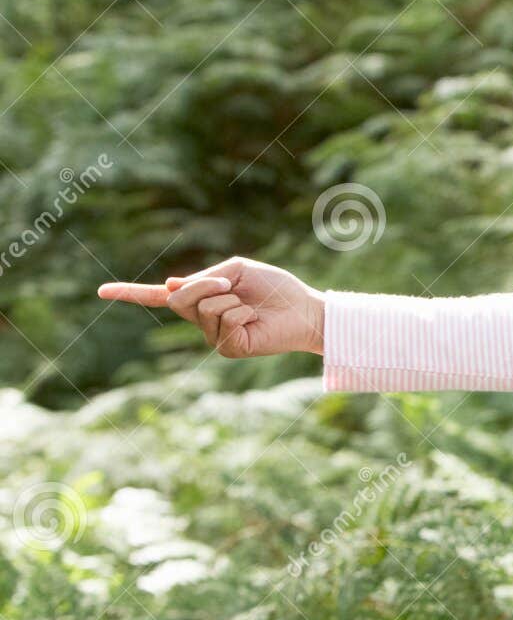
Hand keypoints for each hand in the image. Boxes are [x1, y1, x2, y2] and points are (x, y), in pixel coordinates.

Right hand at [98, 257, 326, 358]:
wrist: (304, 308)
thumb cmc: (275, 287)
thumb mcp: (236, 270)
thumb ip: (204, 276)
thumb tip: (169, 286)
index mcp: (201, 298)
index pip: (159, 298)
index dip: (130, 293)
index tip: (101, 291)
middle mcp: (202, 320)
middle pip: (178, 299)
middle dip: (204, 285)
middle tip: (230, 286)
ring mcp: (213, 337)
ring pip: (202, 309)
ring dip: (229, 299)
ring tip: (249, 306)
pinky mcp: (228, 349)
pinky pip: (223, 322)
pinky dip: (240, 313)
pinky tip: (254, 319)